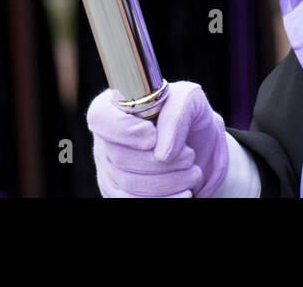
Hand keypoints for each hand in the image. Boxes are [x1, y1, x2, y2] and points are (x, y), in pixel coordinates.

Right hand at [88, 81, 228, 197]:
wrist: (201, 150)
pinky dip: (164, 199)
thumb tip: (162, 151)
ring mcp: (109, 170)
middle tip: (189, 156)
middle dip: (160, 162)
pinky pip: (132, 202)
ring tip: (192, 173)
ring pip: (127, 185)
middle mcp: (106, 140)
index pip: (101, 117)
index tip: (153, 137)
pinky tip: (184, 193)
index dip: (124, 130)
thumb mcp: (189, 100)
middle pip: (118, 157)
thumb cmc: (189, 118)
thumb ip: (177, 112)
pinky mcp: (119, 194)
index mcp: (115, 107)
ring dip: (167, 182)